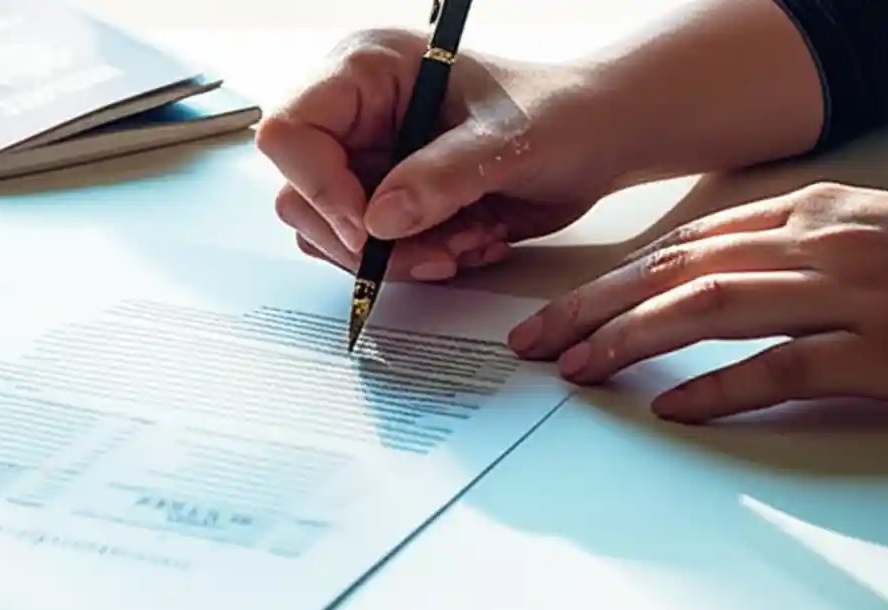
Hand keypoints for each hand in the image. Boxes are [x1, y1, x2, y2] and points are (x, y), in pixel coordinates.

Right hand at [254, 28, 621, 280]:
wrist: (597, 140)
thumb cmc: (561, 113)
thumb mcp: (506, 141)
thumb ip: (440, 177)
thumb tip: (377, 222)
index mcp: (367, 70)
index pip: (290, 130)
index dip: (318, 186)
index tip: (370, 229)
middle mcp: (355, 113)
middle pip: (299, 193)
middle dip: (364, 238)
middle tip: (430, 253)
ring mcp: (367, 158)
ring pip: (331, 232)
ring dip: (397, 256)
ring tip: (463, 242)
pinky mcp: (385, 198)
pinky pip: (369, 249)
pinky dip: (415, 260)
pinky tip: (465, 241)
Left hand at [507, 182, 887, 422]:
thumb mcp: (852, 243)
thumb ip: (779, 253)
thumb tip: (689, 281)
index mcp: (811, 214)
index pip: (682, 244)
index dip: (610, 280)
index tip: (560, 311)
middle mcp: (820, 243)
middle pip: (675, 270)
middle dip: (593, 307)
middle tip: (536, 342)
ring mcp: (851, 293)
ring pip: (708, 306)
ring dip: (630, 340)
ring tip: (577, 370)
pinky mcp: (880, 350)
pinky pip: (780, 366)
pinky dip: (718, 389)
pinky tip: (673, 410)